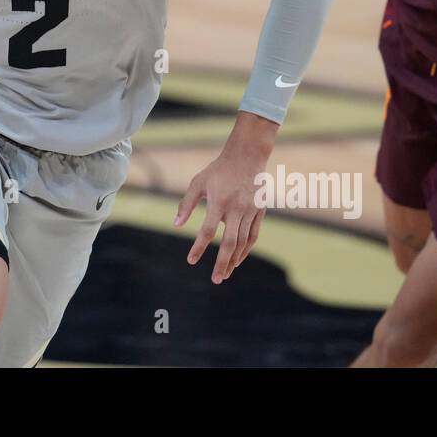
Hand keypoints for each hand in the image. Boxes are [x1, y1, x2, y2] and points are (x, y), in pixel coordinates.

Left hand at [174, 135, 269, 283]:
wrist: (247, 157)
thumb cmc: (218, 170)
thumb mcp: (198, 182)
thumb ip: (186, 204)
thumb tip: (176, 225)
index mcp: (220, 202)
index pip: (208, 230)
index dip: (199, 247)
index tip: (191, 260)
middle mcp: (237, 209)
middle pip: (230, 242)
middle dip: (223, 263)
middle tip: (216, 279)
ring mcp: (251, 211)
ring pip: (243, 241)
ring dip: (234, 259)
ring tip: (226, 274)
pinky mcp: (260, 211)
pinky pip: (253, 235)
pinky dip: (246, 249)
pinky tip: (238, 259)